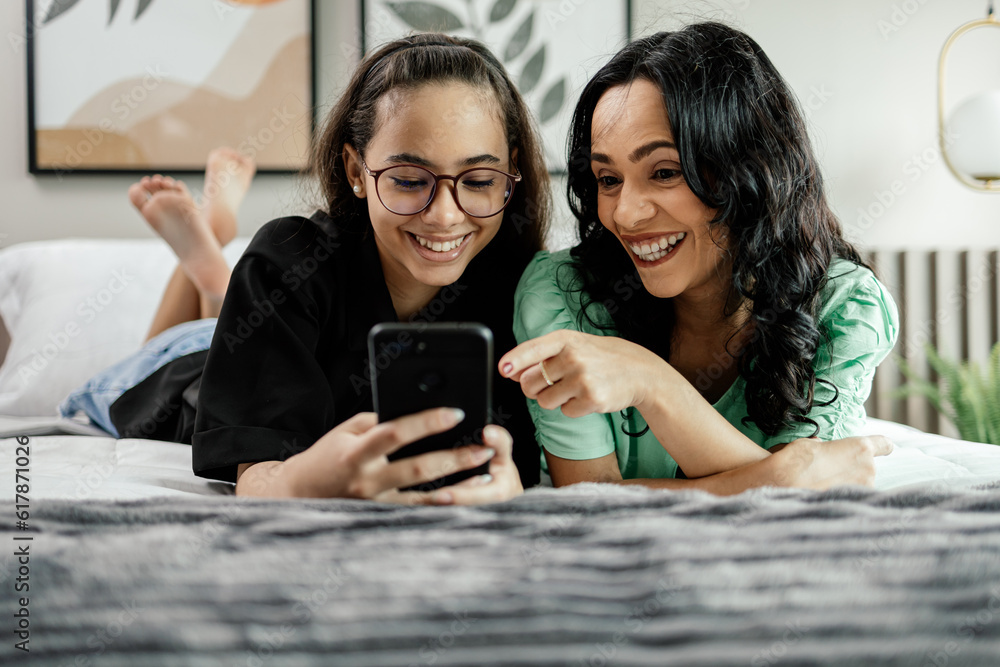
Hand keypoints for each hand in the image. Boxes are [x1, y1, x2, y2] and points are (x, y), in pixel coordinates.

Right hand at [282, 409, 521, 503]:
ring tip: (485, 475)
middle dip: (454, 457)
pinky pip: (416, 511)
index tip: (456, 413)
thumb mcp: (347, 431)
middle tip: (483, 447)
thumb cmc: (327, 455)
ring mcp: (374, 504)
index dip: (426, 422)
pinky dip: (441, 504)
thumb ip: (380, 423)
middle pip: (417, 468)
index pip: (395, 433)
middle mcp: (366, 480)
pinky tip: (463, 497)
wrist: (298, 494)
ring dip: (457, 485)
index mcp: (356, 452)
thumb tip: (420, 412)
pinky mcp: (379, 517)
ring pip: (422, 496)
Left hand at [498, 329, 662, 417]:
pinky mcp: (591, 399)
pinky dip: (573, 408)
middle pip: (530, 383)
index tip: (503, 369)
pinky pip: (564, 411)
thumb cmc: (603, 358)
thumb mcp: (575, 346)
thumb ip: (543, 356)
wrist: (641, 373)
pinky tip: (588, 396)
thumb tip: (511, 372)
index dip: (515, 360)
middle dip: (535, 388)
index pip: (533, 349)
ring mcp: (582, 378)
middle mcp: (573, 356)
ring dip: (554, 399)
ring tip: (575, 388)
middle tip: (554, 383)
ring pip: (544, 401)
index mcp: (566, 339)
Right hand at [769, 435, 894, 488]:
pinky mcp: (855, 506)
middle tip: (829, 471)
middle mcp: (868, 469)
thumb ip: (825, 446)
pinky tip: (824, 496)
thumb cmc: (795, 462)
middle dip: (852, 469)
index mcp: (860, 448)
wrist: (783, 487)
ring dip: (847, 484)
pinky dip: (842, 497)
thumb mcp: (809, 444)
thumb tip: (822, 447)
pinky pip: (852, 498)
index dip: (881, 446)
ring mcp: (864, 490)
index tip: (879, 448)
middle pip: (867, 467)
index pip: (884, 444)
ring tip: (823, 486)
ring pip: (860, 484)